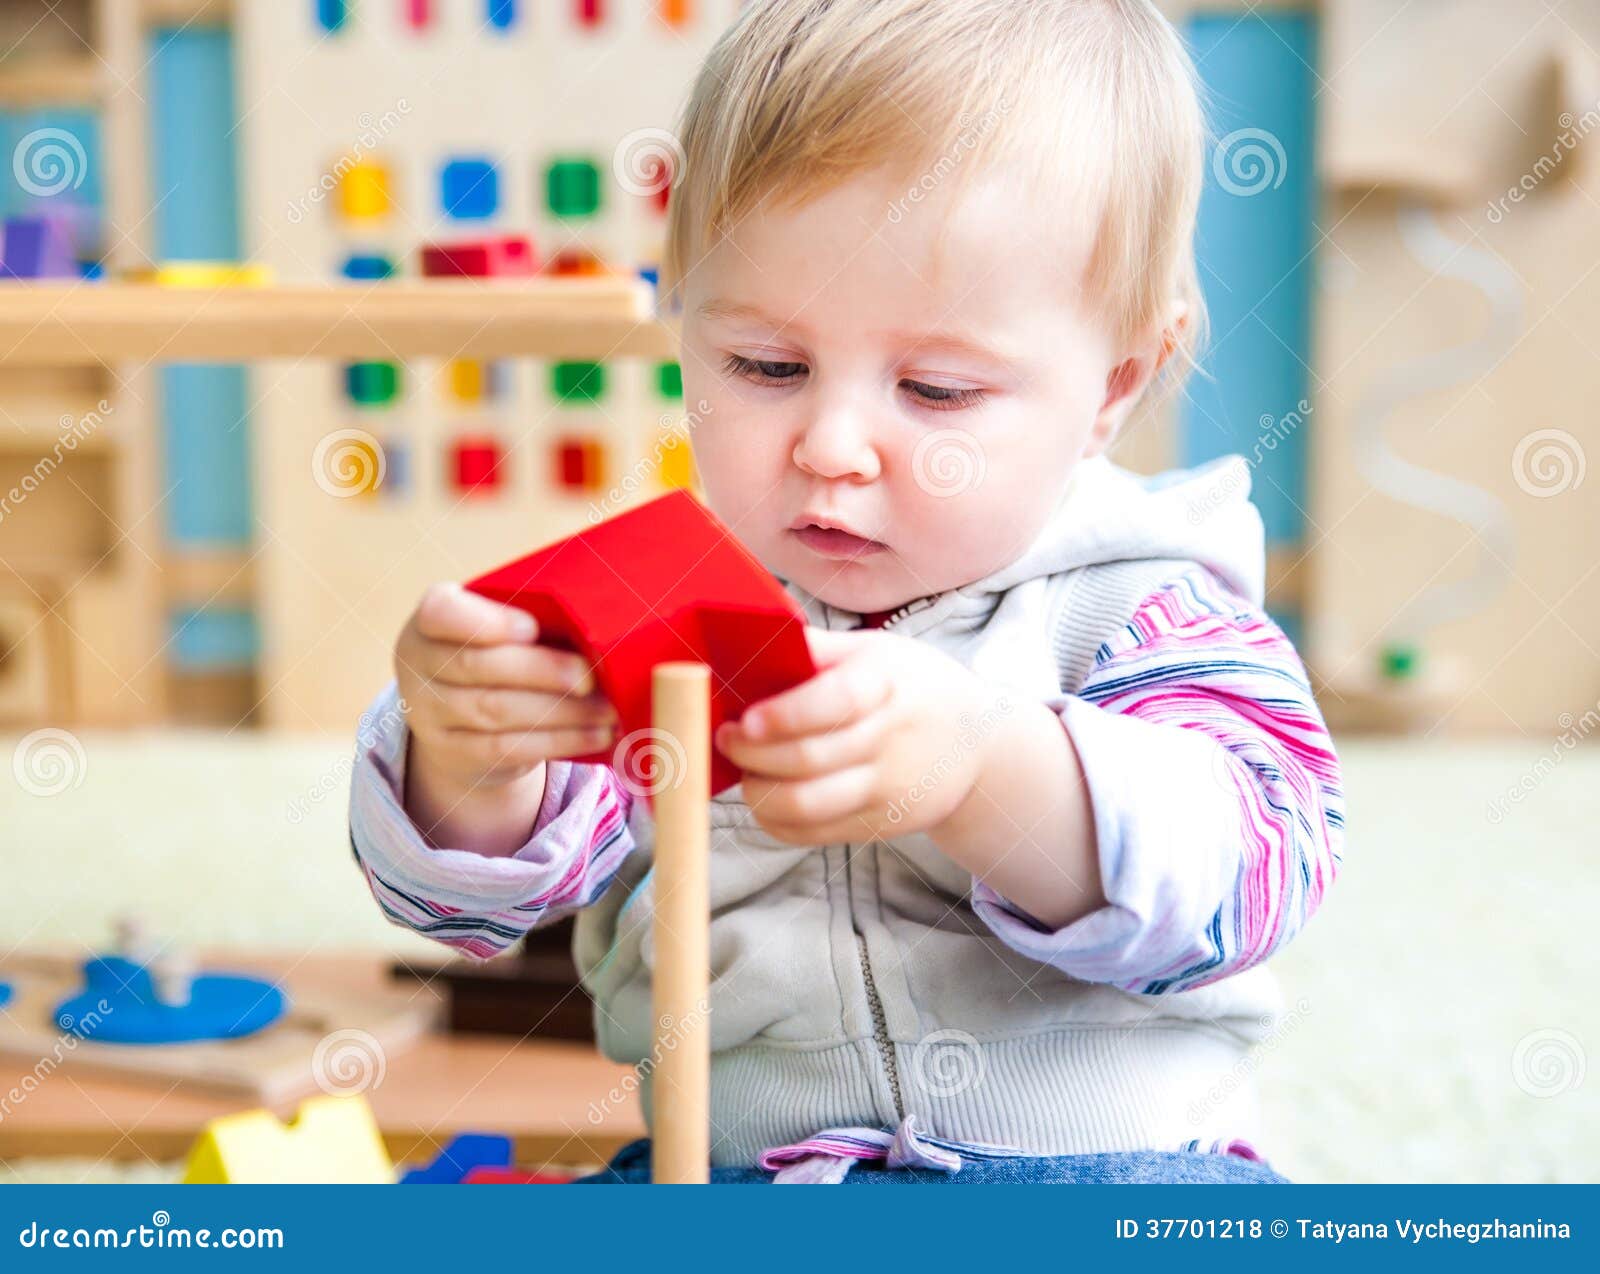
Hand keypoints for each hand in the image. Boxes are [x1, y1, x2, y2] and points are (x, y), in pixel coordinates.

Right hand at [395, 583, 617, 850]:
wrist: (461, 716)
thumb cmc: (499, 651)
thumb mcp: (503, 623)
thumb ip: (536, 612)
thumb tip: (603, 616)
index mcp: (431, 618)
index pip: (441, 612)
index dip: (487, 621)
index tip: (533, 627)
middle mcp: (418, 663)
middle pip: (477, 666)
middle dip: (542, 671)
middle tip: (591, 677)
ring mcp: (429, 713)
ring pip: (496, 711)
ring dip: (560, 712)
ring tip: (607, 710)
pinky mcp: (454, 753)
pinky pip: (508, 748)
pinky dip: (558, 741)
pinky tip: (595, 735)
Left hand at [714, 627, 1009, 844]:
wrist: (977, 744)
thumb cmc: (912, 686)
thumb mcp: (878, 650)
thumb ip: (817, 648)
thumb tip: (751, 634)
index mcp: (885, 685)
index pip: (834, 703)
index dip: (785, 715)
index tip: (747, 718)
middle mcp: (888, 740)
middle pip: (808, 759)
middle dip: (752, 754)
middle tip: (727, 738)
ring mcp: (884, 789)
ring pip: (806, 806)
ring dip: (758, 791)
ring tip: (745, 770)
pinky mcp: (876, 824)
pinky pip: (811, 834)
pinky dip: (774, 820)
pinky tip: (766, 796)